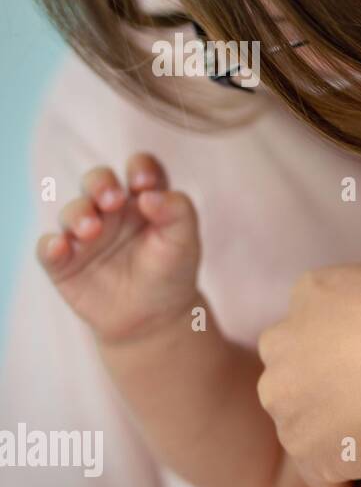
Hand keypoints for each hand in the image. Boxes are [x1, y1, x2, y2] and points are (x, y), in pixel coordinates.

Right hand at [36, 152, 200, 344]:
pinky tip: (59, 248)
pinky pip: (49, 248)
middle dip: (100, 184)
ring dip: (78, 215)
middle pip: (98, 181)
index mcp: (144, 198)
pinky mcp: (65, 261)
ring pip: (73, 211)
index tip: (144, 183)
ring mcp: (86, 233)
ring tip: (91, 230)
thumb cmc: (172, 271)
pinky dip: (50, 246)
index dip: (140, 168)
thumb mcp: (185, 241)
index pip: (140, 169)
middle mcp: (111, 210)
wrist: (155, 318)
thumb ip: (177, 212)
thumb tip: (149, 195)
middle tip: (112, 200)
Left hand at [257, 265, 360, 486]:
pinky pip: (322, 472)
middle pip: (293, 376)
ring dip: (337, 435)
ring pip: (305, 425)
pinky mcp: (305, 447)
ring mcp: (287, 396)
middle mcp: (284, 341)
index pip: (310, 329)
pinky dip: (348, 477)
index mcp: (313, 292)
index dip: (345, 353)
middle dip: (325, 393)